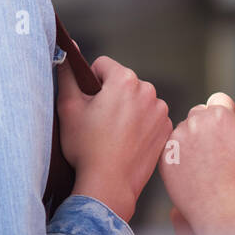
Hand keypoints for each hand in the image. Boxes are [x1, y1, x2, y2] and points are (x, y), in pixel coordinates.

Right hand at [57, 54, 171, 222]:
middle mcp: (148, 90)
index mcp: (125, 80)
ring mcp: (161, 111)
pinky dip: (140, 124)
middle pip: (122, 83)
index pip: (103, 66)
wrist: (109, 184)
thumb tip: (67, 50)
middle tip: (98, 121)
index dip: (90, 83)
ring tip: (114, 134)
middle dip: (110, 95)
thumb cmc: (86, 147)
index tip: (88, 103)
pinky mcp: (166, 129)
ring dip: (127, 109)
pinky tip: (128, 141)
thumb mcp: (69, 108)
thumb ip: (68, 74)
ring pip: (137, 100)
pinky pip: (150, 117)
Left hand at [159, 93, 234, 234]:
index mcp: (219, 114)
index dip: (226, 118)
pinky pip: (172, 145)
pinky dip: (180, 152)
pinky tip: (193, 168)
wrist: (223, 210)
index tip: (229, 137)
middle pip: (200, 113)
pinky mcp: (165, 154)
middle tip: (218, 151)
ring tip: (206, 162)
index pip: (219, 102)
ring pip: (185, 128)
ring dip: (193, 138)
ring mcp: (177, 139)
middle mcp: (195, 122)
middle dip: (208, 125)